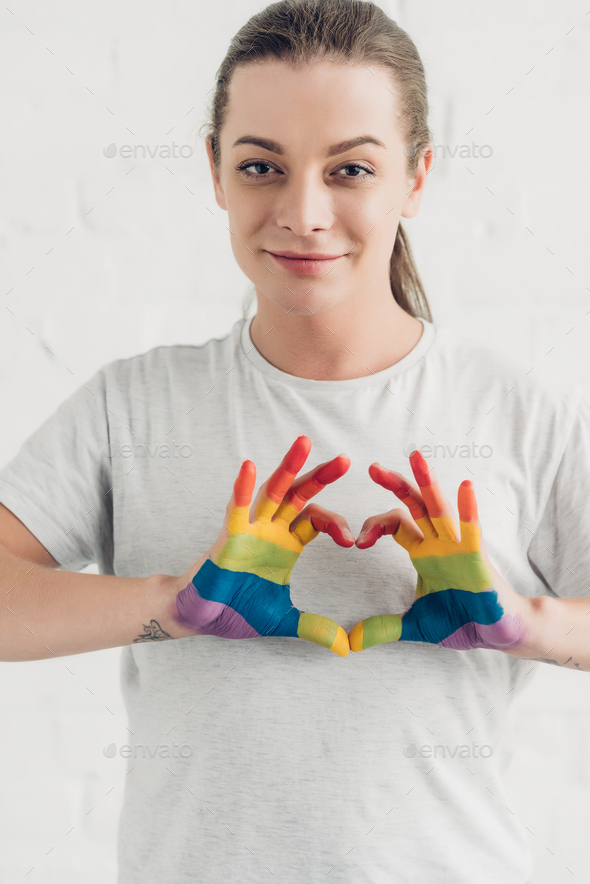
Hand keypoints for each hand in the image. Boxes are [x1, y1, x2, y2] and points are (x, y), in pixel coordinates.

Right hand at [169, 436, 353, 655]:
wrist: (200, 617)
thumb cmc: (235, 610)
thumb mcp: (282, 619)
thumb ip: (314, 628)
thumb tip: (346, 647)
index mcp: (286, 544)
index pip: (316, 520)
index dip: (336, 525)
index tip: (352, 542)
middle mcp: (271, 530)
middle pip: (300, 495)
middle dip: (321, 476)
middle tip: (345, 459)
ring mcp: (250, 528)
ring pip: (273, 491)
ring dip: (288, 468)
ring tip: (304, 443)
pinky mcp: (228, 535)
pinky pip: (237, 507)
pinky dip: (243, 488)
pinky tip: (249, 466)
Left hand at [348, 450, 531, 652]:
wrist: (497, 633)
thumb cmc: (461, 621)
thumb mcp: (414, 625)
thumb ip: (384, 628)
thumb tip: (351, 642)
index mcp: (422, 552)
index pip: (394, 524)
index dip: (374, 526)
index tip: (356, 542)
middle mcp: (438, 543)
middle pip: (413, 505)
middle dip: (394, 484)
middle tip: (371, 467)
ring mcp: (458, 546)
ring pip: (439, 508)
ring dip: (427, 482)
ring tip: (415, 457)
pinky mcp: (477, 557)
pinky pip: (472, 529)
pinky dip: (469, 509)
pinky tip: (465, 487)